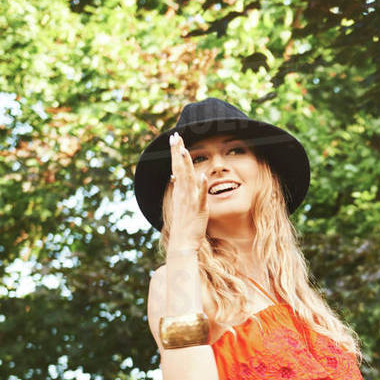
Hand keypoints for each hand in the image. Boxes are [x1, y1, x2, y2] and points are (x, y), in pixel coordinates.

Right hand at [165, 132, 208, 252]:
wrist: (183, 243)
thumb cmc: (184, 225)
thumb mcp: (180, 204)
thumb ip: (179, 190)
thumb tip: (174, 177)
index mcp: (179, 191)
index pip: (177, 167)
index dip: (176, 153)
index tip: (175, 138)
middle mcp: (182, 193)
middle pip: (179, 169)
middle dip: (177, 152)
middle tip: (175, 136)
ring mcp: (190, 201)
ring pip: (187, 179)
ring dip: (186, 165)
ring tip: (185, 150)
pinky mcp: (199, 210)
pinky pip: (200, 196)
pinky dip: (202, 186)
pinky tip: (204, 175)